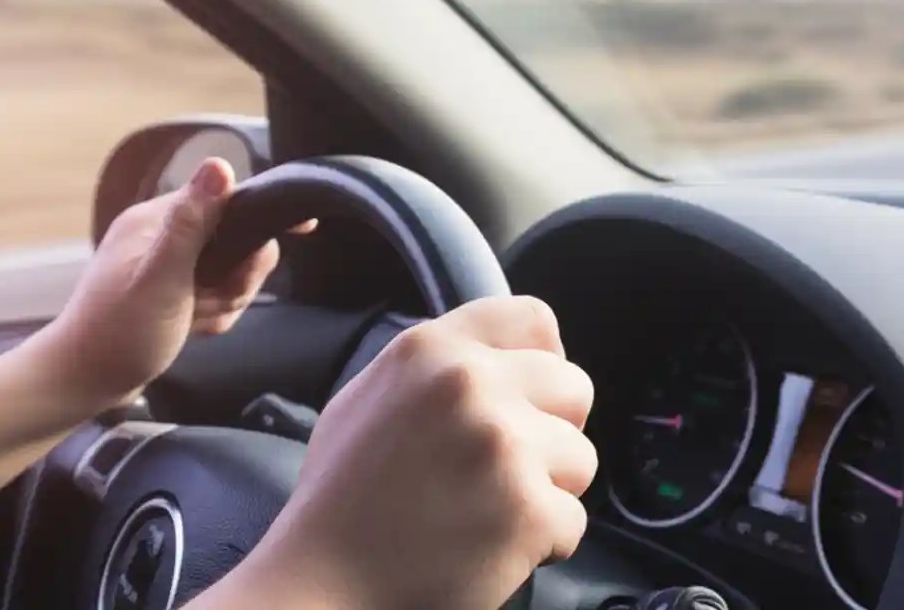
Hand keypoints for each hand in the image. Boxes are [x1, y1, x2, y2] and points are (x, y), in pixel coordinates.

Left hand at [48, 158, 307, 409]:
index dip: (262, 216)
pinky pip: (218, 293)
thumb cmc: (120, 333)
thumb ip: (192, 224)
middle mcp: (164, 234)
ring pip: (232, 271)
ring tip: (196, 319)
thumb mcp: (161, 278)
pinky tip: (193, 328)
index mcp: (157, 219)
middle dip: (238, 277)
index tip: (305, 227)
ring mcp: (169, 263)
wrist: (85, 382)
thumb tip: (220, 164)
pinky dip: (214, 313)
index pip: (226, 199)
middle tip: (211, 302)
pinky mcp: (174, 289)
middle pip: (237, 241)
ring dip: (225, 299)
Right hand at [229, 296, 596, 609]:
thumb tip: (499, 356)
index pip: (534, 319)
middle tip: (510, 468)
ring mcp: (503, 444)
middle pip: (575, 387)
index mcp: (431, 349)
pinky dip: (543, 544)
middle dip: (555, 431)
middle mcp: (470, 384)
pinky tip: (491, 547)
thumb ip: (437, 366)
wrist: (320, 584)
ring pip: (583, 458)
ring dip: (550, 491)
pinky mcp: (526, 508)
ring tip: (492, 510)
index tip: (536, 396)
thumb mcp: (370, 396)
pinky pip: (574, 520)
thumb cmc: (343, 499)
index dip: (547, 359)